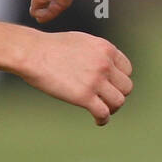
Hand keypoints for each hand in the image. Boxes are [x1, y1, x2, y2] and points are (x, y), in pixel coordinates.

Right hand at [18, 29, 132, 124]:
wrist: (33, 53)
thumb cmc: (52, 47)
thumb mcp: (82, 41)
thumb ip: (97, 53)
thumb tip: (104, 64)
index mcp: (106, 48)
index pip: (127, 69)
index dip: (120, 80)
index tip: (112, 86)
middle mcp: (105, 64)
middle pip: (126, 87)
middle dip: (118, 94)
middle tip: (107, 99)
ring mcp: (95, 81)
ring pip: (118, 101)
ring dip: (112, 108)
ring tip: (103, 111)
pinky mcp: (84, 96)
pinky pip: (103, 113)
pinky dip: (103, 119)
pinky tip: (98, 121)